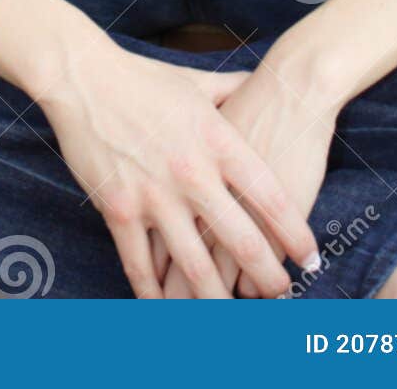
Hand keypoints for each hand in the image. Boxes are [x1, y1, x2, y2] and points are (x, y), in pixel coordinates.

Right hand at [39, 41, 321, 297]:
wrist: (86, 78)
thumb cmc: (146, 79)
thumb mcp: (199, 81)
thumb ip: (234, 88)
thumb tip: (264, 79)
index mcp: (218, 140)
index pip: (269, 197)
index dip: (294, 233)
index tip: (310, 258)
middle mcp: (192, 172)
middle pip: (241, 240)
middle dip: (267, 277)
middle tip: (281, 296)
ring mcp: (154, 195)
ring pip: (194, 265)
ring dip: (217, 299)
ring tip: (233, 318)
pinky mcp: (118, 209)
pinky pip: (140, 265)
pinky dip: (155, 294)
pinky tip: (167, 310)